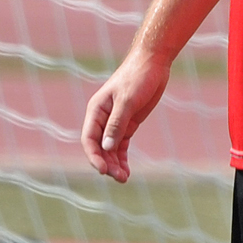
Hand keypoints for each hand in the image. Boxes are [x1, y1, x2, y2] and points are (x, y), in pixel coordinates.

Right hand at [81, 51, 171, 182]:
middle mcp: (103, 118)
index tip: (102, 170)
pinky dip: (122, 158)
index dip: (93, 156)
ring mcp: (115, 122)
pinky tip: (126, 170)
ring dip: (114, 164)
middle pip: (99, 147)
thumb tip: (106, 148)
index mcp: (96, 110)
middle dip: (107, 163)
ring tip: (124, 178)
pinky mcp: (128, 123)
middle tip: (119, 177)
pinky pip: (121, 145)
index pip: (89, 138)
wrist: (153, 63)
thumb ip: (117, 124)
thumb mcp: (128, 100)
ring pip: (110, 149)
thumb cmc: (138, 77)